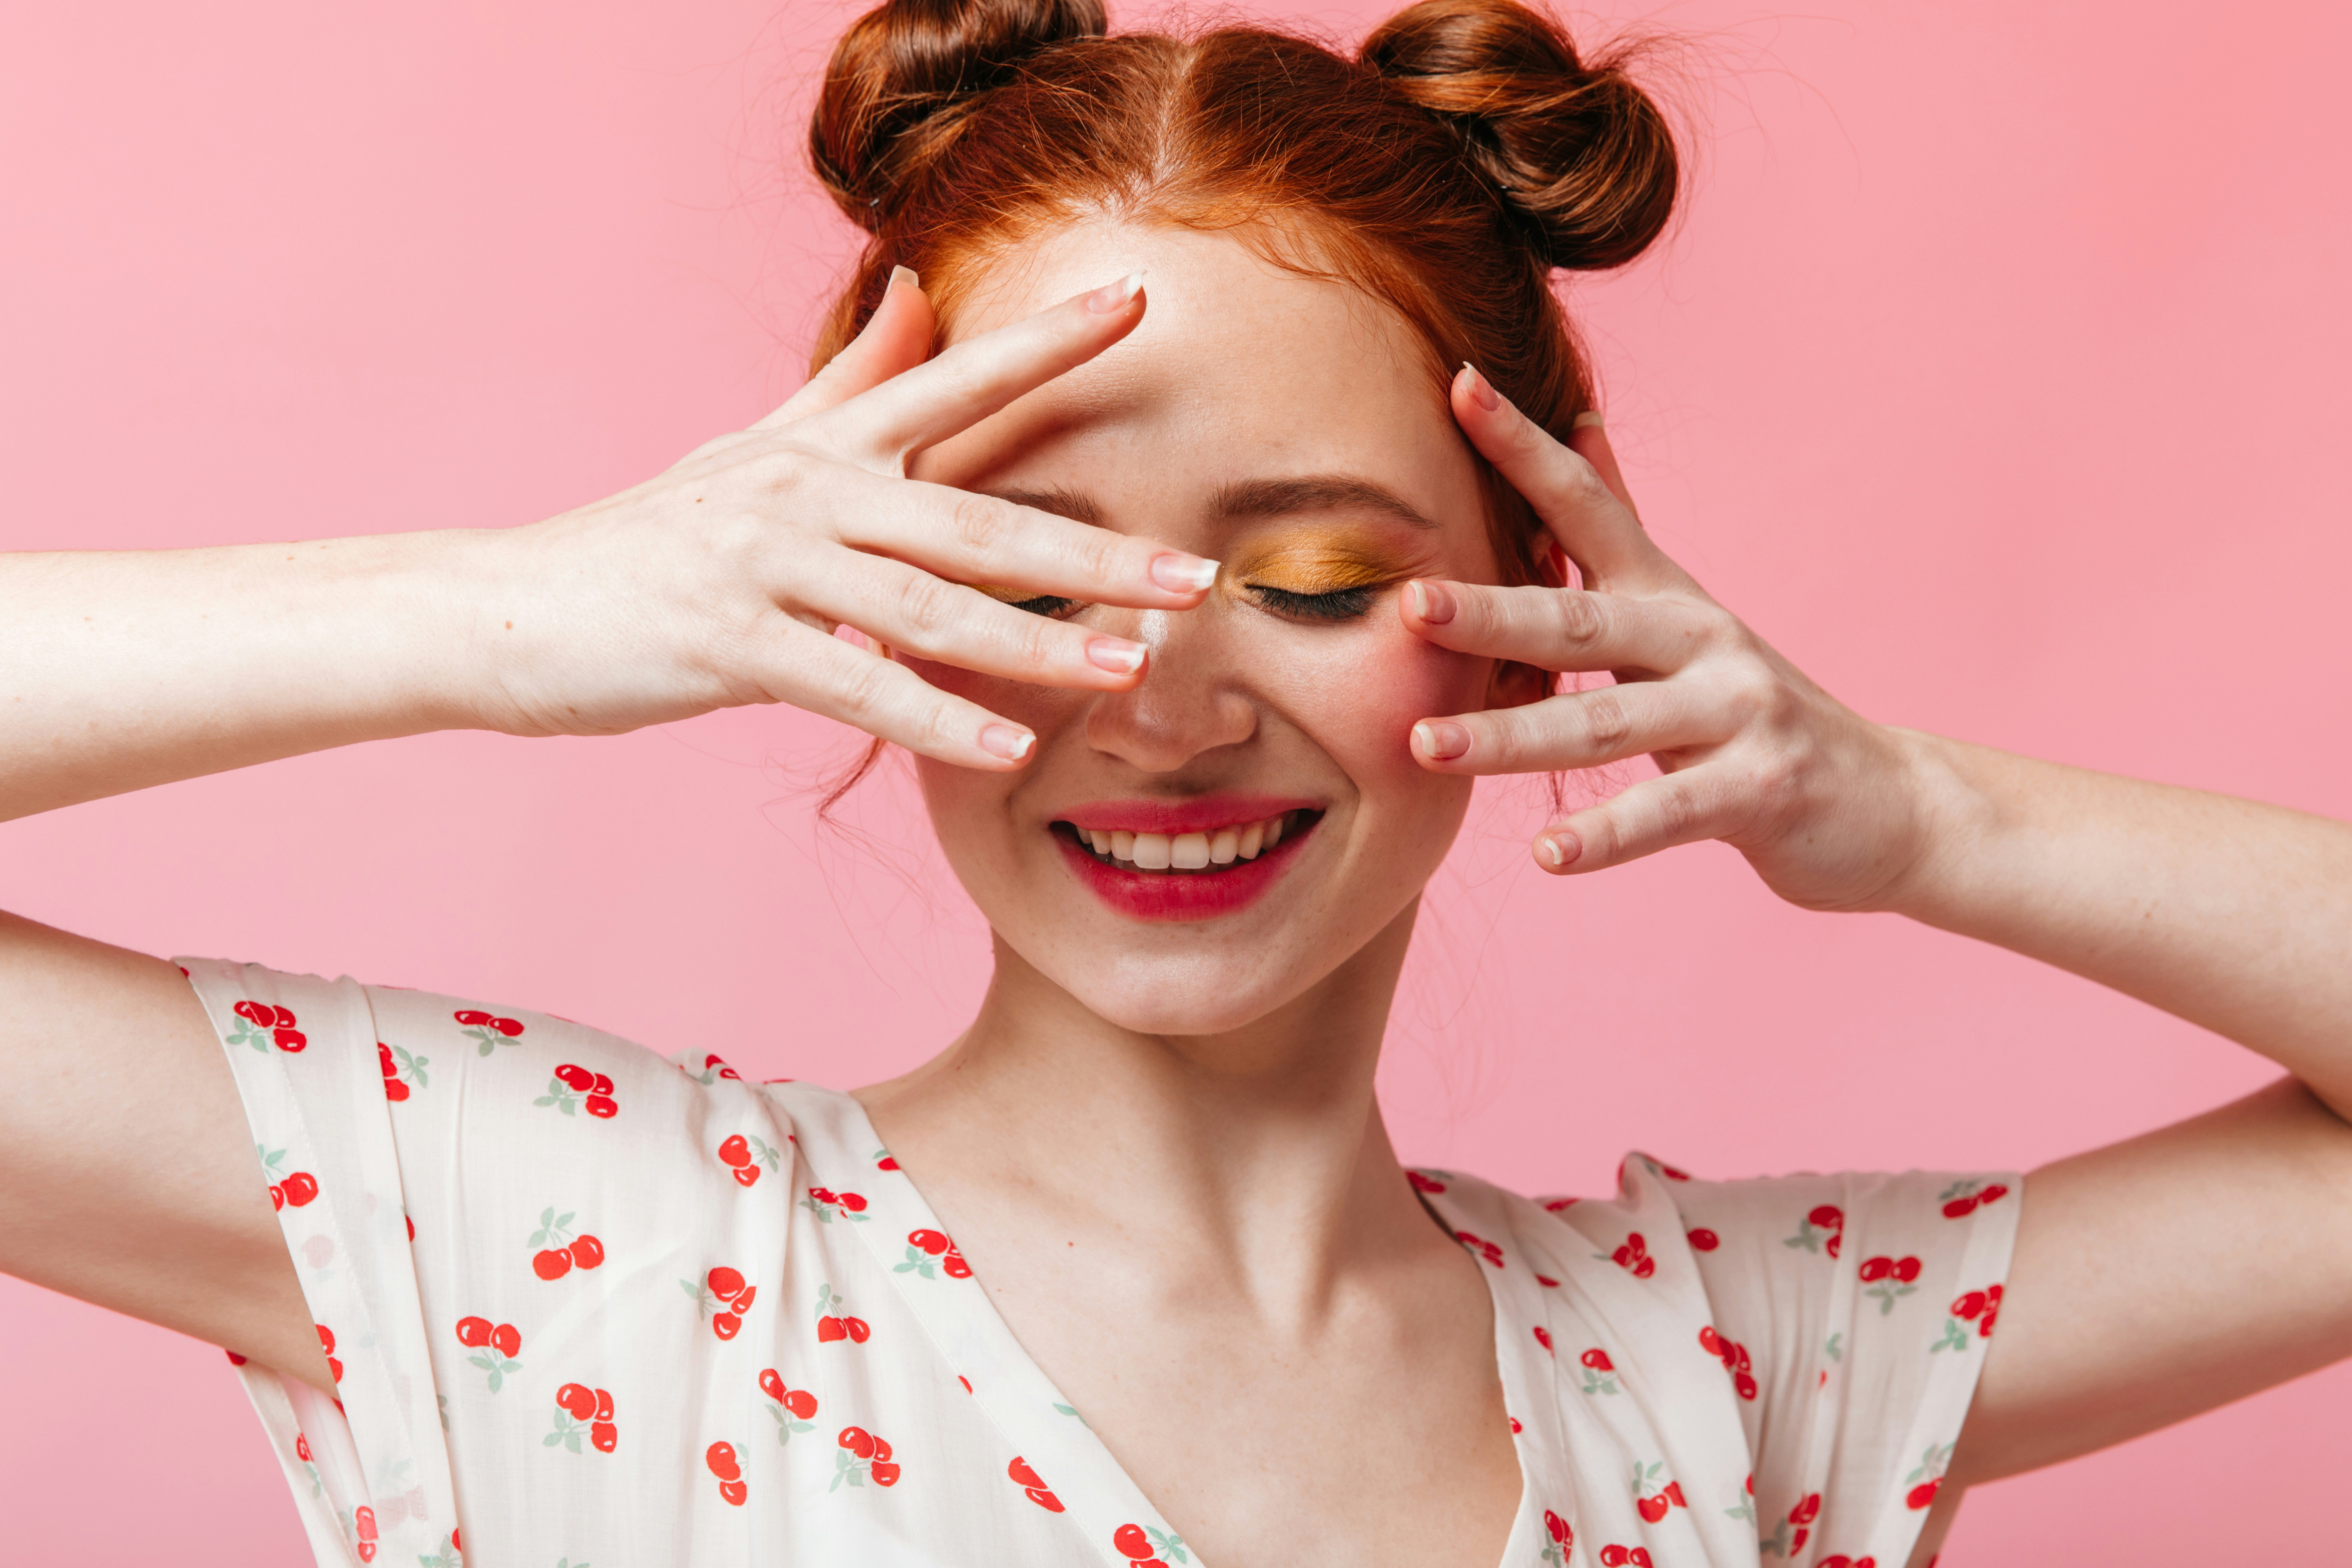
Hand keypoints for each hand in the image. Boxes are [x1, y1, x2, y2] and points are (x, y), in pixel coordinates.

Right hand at [478, 269, 1214, 767]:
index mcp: (823, 445)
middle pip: (976, 517)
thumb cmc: (653, 539)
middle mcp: (805, 491)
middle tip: (1197, 575)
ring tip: (1130, 670)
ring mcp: (765, 565)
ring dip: (1036, 644)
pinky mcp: (729, 642)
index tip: (1137, 303)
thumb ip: (849, 378)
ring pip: (929, 607)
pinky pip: (854, 686)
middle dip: (1094, 551)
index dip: (1047, 341)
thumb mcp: (756, 449)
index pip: (954, 378)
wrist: (511, 607)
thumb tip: (917, 292)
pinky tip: (1008, 748)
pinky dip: (935, 720)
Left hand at [1399, 365, 1929, 911]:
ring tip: (1428, 746)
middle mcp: (1701, 640)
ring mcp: (1736, 712)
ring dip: (1513, 739)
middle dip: (1490, 612)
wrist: (1891, 801)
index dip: (1524, 448)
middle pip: (1579, 619)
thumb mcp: (1683, 612)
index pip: (1588, 505)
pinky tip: (1547, 856)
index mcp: (1667, 597)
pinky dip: (1606, 836)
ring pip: (1607, 723)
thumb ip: (1622, 531)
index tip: (1459, 386)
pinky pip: (1668, 814)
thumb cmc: (1752, 711)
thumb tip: (1582, 423)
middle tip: (1409, 604)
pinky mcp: (1760, 790)